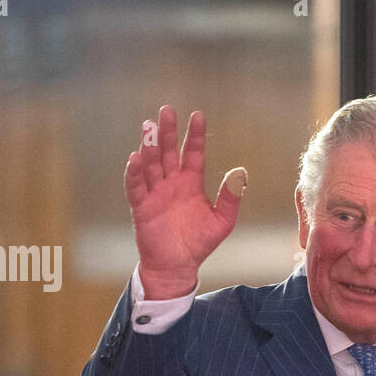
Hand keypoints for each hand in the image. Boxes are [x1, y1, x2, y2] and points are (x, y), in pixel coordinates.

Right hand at [126, 106, 246, 297]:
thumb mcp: (222, 221)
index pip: (193, 152)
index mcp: (191, 182)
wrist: (178, 266)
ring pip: (151, 164)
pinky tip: (135, 158)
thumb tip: (241, 172)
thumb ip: (231, 197)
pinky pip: (136, 187)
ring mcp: (155, 192)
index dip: (195, 135)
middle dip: (167, 132)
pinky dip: (135, 173)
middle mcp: (171, 182)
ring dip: (149, 146)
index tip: (198, 115)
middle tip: (166, 110)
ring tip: (149, 128)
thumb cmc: (199, 242)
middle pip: (168, 151)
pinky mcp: (141, 206)